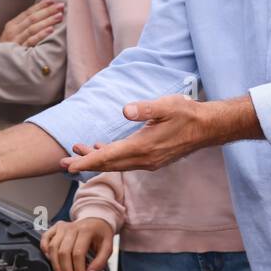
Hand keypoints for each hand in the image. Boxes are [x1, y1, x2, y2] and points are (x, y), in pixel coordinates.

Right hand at [0, 0, 63, 46]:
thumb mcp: (14, 35)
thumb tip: (43, 14)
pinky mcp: (19, 51)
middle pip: (32, 18)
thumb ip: (25, 25)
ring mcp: (16, 41)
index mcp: (12, 25)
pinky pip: (32, 41)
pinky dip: (41, 35)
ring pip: (33, 28)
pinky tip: (51, 30)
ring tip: (59, 16)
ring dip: (47, 21)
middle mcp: (13, 31)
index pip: (28, 12)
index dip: (41, 5)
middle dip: (47, 11)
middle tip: (61, 6)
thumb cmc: (9, 49)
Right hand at [41, 217, 114, 270]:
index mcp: (86, 230)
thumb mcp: (108, 247)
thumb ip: (100, 262)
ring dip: (55, 265)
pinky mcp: (56, 228)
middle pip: (64, 252)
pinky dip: (44, 249)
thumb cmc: (101, 234)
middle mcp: (72, 227)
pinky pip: (45, 238)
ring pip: (53, 247)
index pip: (78, 253)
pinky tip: (49, 259)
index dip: (79, 270)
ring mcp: (62, 227)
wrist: (96, 221)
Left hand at [59, 94, 257, 173]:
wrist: (208, 128)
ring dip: (96, 158)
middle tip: (63, 162)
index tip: (68, 165)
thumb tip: (125, 111)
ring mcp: (148, 161)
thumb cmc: (187, 114)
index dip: (86, 160)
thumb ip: (145, 108)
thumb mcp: (167, 105)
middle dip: (84, 162)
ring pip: (116, 163)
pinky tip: (103, 149)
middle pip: (108, 164)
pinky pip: (125, 161)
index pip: (108, 157)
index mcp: (143, 147)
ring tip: (77, 151)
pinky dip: (110, 157)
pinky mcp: (152, 158)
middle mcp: (144, 159)